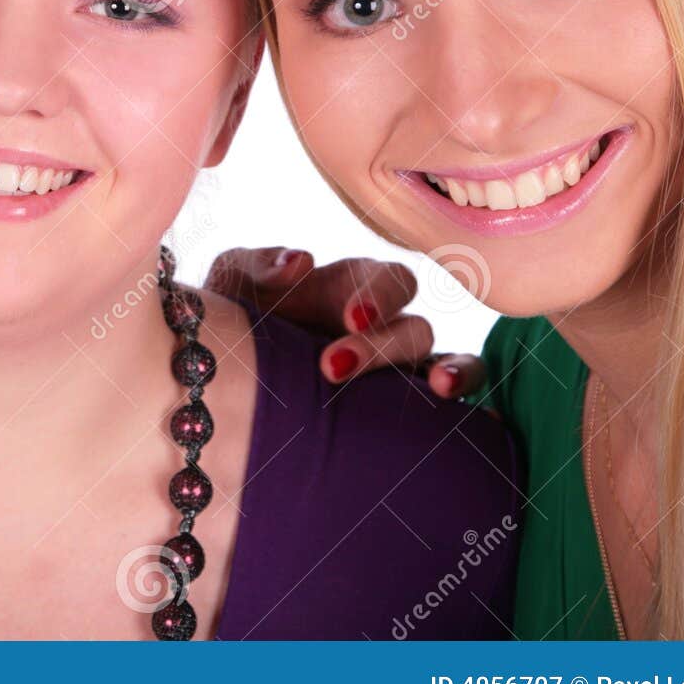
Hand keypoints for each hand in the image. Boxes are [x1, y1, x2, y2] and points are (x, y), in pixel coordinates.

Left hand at [203, 247, 485, 398]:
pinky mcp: (404, 416)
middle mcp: (384, 328)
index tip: (352, 319)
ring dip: (448, 372)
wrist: (214, 380)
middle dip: (381, 346)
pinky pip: (451, 414)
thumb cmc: (232, 319)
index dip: (379, 296)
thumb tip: (302, 262)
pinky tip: (468, 421)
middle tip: (332, 368)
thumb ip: (260, 266)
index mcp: (349, 288)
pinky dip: (469, 410)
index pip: (388, 281)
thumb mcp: (232, 283)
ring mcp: (399, 374)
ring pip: (445, 363)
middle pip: (413, 328)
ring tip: (438, 389)